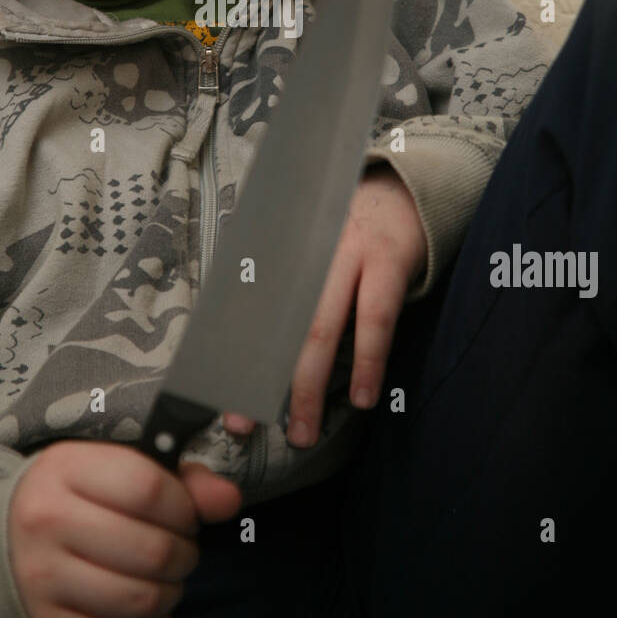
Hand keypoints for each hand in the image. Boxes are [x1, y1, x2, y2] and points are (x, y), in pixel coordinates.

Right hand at [8, 440, 241, 617]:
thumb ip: (179, 481)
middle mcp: (46, 522)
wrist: (5, 539)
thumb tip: (228, 500)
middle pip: (150, 551)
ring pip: (139, 600)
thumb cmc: (76, 498)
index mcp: (65, 469)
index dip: (184, 507)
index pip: (148, 488)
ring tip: (167, 580)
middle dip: (184, 555)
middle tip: (181, 550)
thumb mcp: (116, 469)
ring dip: (171, 594)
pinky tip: (148, 610)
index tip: (185, 514)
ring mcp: (42, 577)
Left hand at [223, 163, 427, 447]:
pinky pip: (375, 319)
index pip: (246, 308)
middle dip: (258, 381)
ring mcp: (347, 253)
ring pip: (320, 328)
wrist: (402, 186)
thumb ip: (275, 280)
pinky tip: (364, 397)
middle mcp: (304, 250)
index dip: (227, 354)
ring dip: (309, 386)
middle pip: (274, 325)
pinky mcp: (387, 260)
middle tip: (243, 426)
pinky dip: (369, 361)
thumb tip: (238, 338)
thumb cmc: (342, 229)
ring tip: (302, 432)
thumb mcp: (302, 245)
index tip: (214, 395)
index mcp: (279, 250)